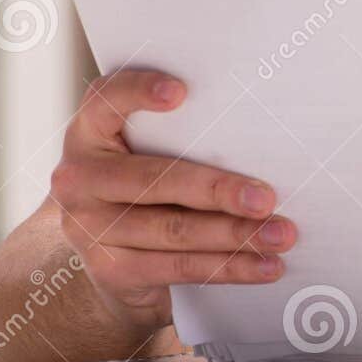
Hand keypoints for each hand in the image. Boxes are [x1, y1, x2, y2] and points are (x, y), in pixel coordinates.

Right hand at [49, 69, 294, 334]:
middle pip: (155, 180)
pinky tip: (267, 265)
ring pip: (174, 230)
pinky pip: (180, 267)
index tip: (180, 92)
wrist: (106, 248)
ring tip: (282, 234)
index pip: (106, 100)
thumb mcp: (146, 148)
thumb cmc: (146, 178)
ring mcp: (89, 227)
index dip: (138, 91)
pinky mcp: (111, 269)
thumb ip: (181, 134)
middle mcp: (79, 178)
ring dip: (236, 235)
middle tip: (266, 198)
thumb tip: (264, 136)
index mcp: (90, 132)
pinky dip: (230, 266)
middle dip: (217, 190)